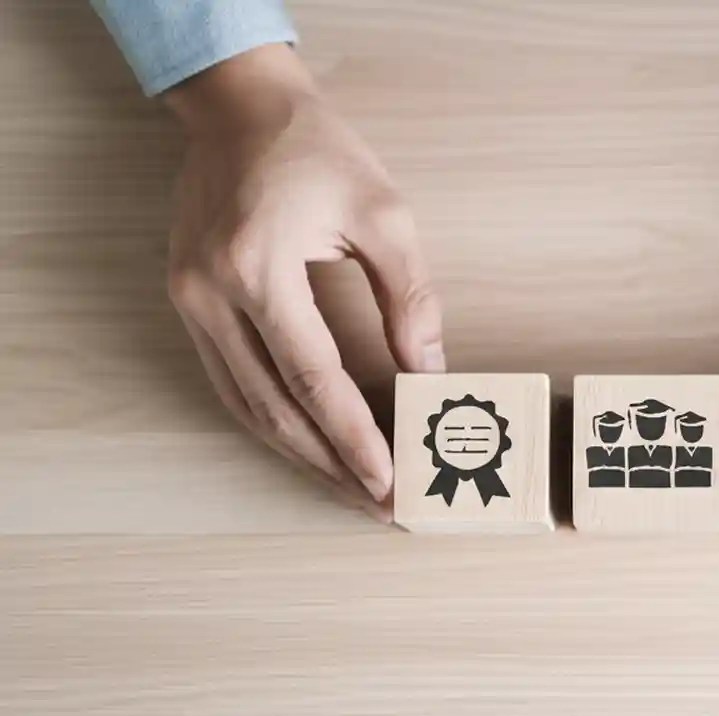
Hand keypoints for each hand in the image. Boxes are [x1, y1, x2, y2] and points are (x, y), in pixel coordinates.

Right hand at [163, 45, 444, 518]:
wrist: (239, 106)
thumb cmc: (315, 150)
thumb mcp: (384, 214)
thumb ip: (410, 298)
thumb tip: (429, 371)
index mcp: (257, 267)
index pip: (312, 378)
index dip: (353, 437)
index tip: (387, 482)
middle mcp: (209, 294)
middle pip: (272, 408)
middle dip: (329, 463)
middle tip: (376, 503)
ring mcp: (188, 301)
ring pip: (244, 406)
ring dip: (298, 453)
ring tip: (349, 487)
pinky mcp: (187, 302)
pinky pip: (229, 381)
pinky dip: (271, 419)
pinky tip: (308, 443)